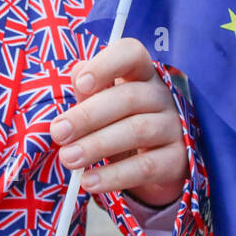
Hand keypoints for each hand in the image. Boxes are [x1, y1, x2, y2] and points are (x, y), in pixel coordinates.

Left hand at [51, 37, 188, 207]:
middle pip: (128, 97)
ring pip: (137, 131)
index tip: (80, 85)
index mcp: (141, 73)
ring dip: (97, 145)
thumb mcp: (102, 105)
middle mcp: (162, 95)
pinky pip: (145, 166)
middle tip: (58, 133)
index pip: (131, 53)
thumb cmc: (120, 123)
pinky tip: (89, 182)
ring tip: (68, 159)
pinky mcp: (177, 159)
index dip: (106, 65)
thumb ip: (88, 91)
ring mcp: (174, 126)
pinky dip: (114, 176)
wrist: (155, 163)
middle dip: (87, 116)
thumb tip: (77, 76)